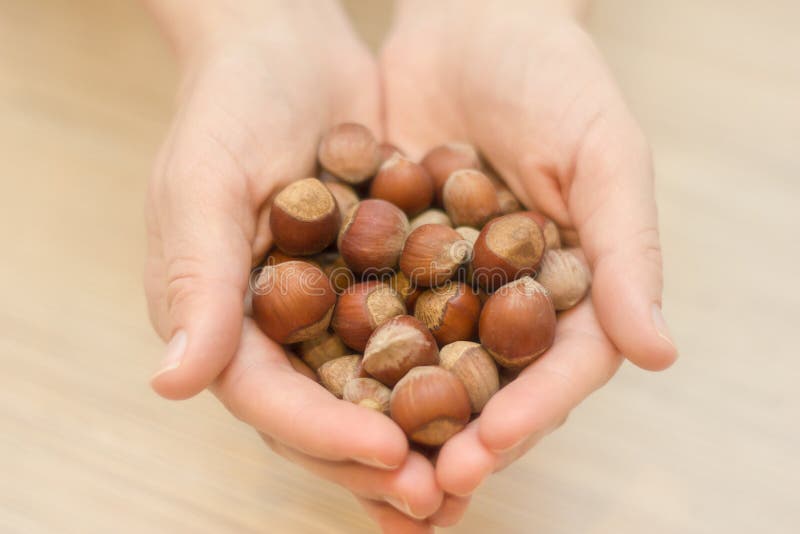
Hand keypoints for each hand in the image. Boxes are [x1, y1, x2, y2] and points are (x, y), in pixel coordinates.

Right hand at [142, 2, 442, 528]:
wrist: (288, 51)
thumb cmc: (231, 104)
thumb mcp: (203, 179)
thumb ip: (195, 277)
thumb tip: (174, 385)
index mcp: (218, 317)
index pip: (265, 396)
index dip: (322, 432)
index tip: (386, 455)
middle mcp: (271, 330)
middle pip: (320, 414)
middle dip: (376, 460)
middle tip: (437, 494)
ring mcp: (325, 313)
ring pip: (369, 395)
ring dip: (416, 441)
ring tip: (469, 480)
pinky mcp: (374, 285)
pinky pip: (410, 342)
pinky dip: (443, 378)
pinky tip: (490, 407)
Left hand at [381, 0, 677, 510]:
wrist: (470, 20)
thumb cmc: (554, 76)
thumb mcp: (602, 151)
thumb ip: (628, 248)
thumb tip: (659, 353)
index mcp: (574, 286)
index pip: (560, 368)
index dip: (529, 412)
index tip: (486, 451)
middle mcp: (509, 299)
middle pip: (490, 386)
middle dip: (458, 438)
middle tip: (421, 488)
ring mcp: (446, 285)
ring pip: (427, 370)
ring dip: (400, 422)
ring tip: (370, 469)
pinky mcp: (389, 261)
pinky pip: (369, 318)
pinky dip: (350, 360)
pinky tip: (320, 397)